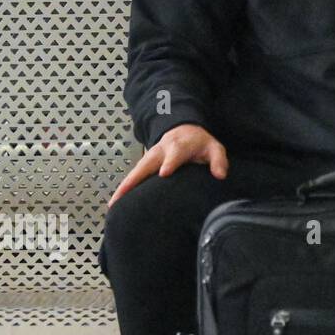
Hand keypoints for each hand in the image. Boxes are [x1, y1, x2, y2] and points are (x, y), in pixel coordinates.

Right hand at [109, 124, 227, 207]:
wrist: (184, 130)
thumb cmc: (200, 143)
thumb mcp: (214, 147)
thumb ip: (218, 160)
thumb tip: (220, 176)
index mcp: (179, 146)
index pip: (175, 155)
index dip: (169, 163)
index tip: (164, 173)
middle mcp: (161, 152)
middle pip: (146, 165)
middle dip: (136, 178)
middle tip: (125, 194)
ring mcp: (150, 157)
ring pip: (135, 172)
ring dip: (124, 186)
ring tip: (114, 203)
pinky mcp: (144, 164)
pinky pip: (133, 176)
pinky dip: (124, 188)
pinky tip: (116, 203)